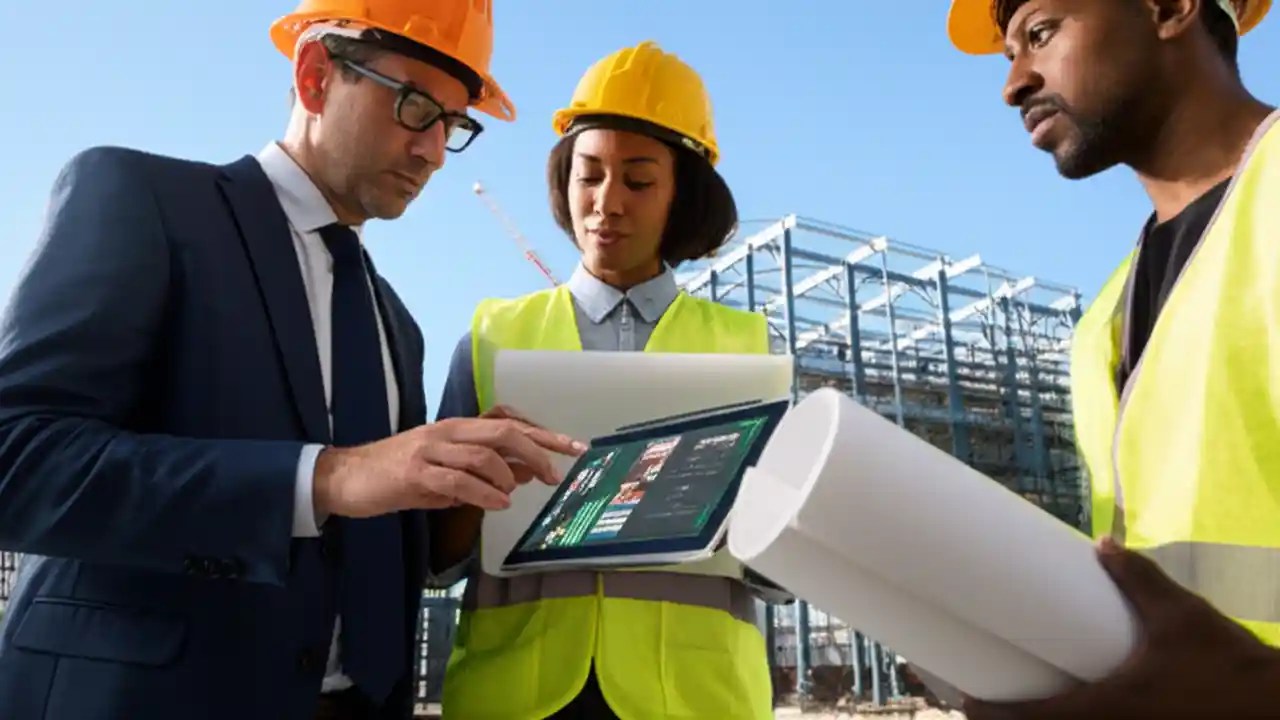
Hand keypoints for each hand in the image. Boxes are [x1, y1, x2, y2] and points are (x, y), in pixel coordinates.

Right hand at [313, 409, 585, 517]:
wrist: (345, 478)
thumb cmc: (397, 476)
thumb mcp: (446, 472)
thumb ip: (484, 471)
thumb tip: (524, 473)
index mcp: (457, 429)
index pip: (509, 423)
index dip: (544, 434)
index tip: (573, 447)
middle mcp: (447, 432)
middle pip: (503, 432)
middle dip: (537, 450)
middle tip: (556, 473)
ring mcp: (430, 450)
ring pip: (482, 454)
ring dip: (508, 475)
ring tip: (517, 494)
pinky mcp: (415, 473)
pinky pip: (457, 480)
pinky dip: (483, 492)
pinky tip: (497, 503)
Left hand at [963, 537, 1279, 718]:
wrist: (1278, 709)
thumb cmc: (1227, 666)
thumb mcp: (1181, 616)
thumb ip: (1138, 578)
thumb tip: (1103, 544)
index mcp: (1106, 711)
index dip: (988, 714)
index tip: (964, 699)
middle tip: (984, 700)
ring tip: (1017, 708)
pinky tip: (1070, 714)